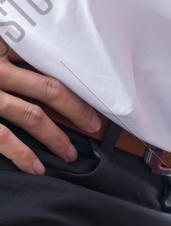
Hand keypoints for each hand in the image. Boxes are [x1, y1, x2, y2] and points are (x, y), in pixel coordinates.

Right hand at [0, 43, 101, 174]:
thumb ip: (15, 61)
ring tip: (70, 154)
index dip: (74, 82)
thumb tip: (45, 77)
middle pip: (49, 89)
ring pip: (32, 115)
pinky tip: (37, 167)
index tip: (95, 95)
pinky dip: (23, 155)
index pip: (47, 62)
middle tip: (94, 126)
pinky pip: (4, 137)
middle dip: (78, 111)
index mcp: (3, 47)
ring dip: (57, 139)